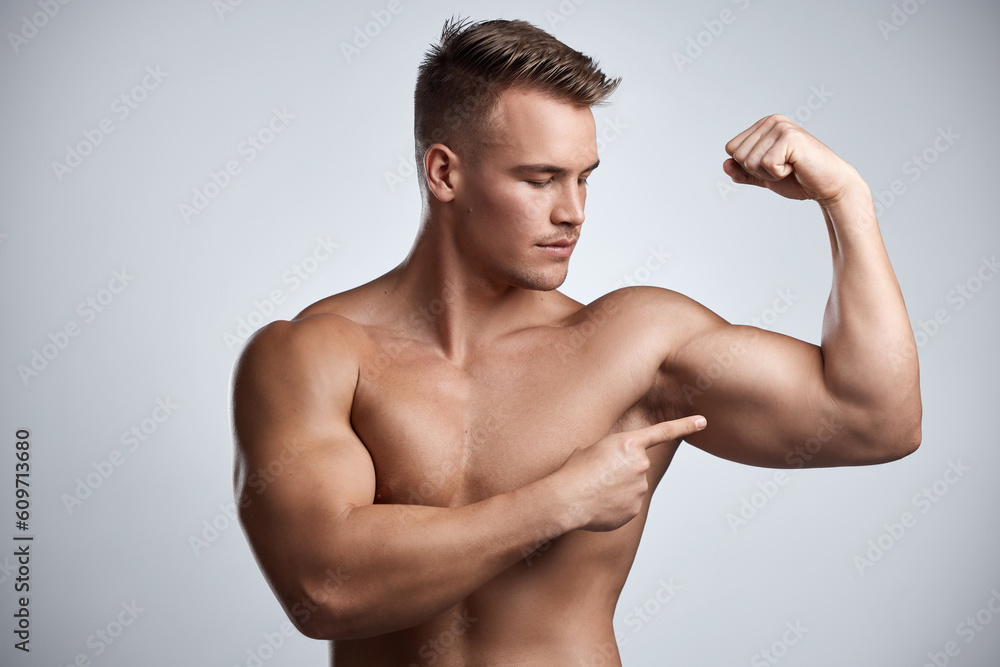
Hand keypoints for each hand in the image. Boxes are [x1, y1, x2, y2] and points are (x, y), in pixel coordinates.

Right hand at [553, 416, 706, 531]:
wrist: (568, 499)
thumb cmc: (574, 471)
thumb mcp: (591, 449)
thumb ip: (612, 453)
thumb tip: (615, 467)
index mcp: (629, 443)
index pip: (663, 432)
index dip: (685, 425)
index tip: (703, 421)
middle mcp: (640, 464)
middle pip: (636, 466)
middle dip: (621, 471)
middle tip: (598, 476)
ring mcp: (640, 488)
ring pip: (632, 487)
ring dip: (617, 489)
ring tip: (595, 491)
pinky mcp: (635, 509)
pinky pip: (627, 505)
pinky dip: (615, 506)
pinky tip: (599, 505)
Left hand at [723, 114, 864, 205]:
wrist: (828, 186)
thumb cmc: (798, 179)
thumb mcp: (763, 177)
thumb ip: (742, 172)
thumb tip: (725, 164)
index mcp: (763, 126)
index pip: (731, 149)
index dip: (747, 167)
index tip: (772, 166)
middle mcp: (771, 121)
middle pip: (738, 155)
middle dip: (757, 171)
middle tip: (782, 168)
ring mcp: (781, 127)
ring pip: (750, 161)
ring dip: (769, 173)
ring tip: (790, 167)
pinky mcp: (790, 137)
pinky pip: (766, 164)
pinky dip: (778, 174)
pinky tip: (795, 167)